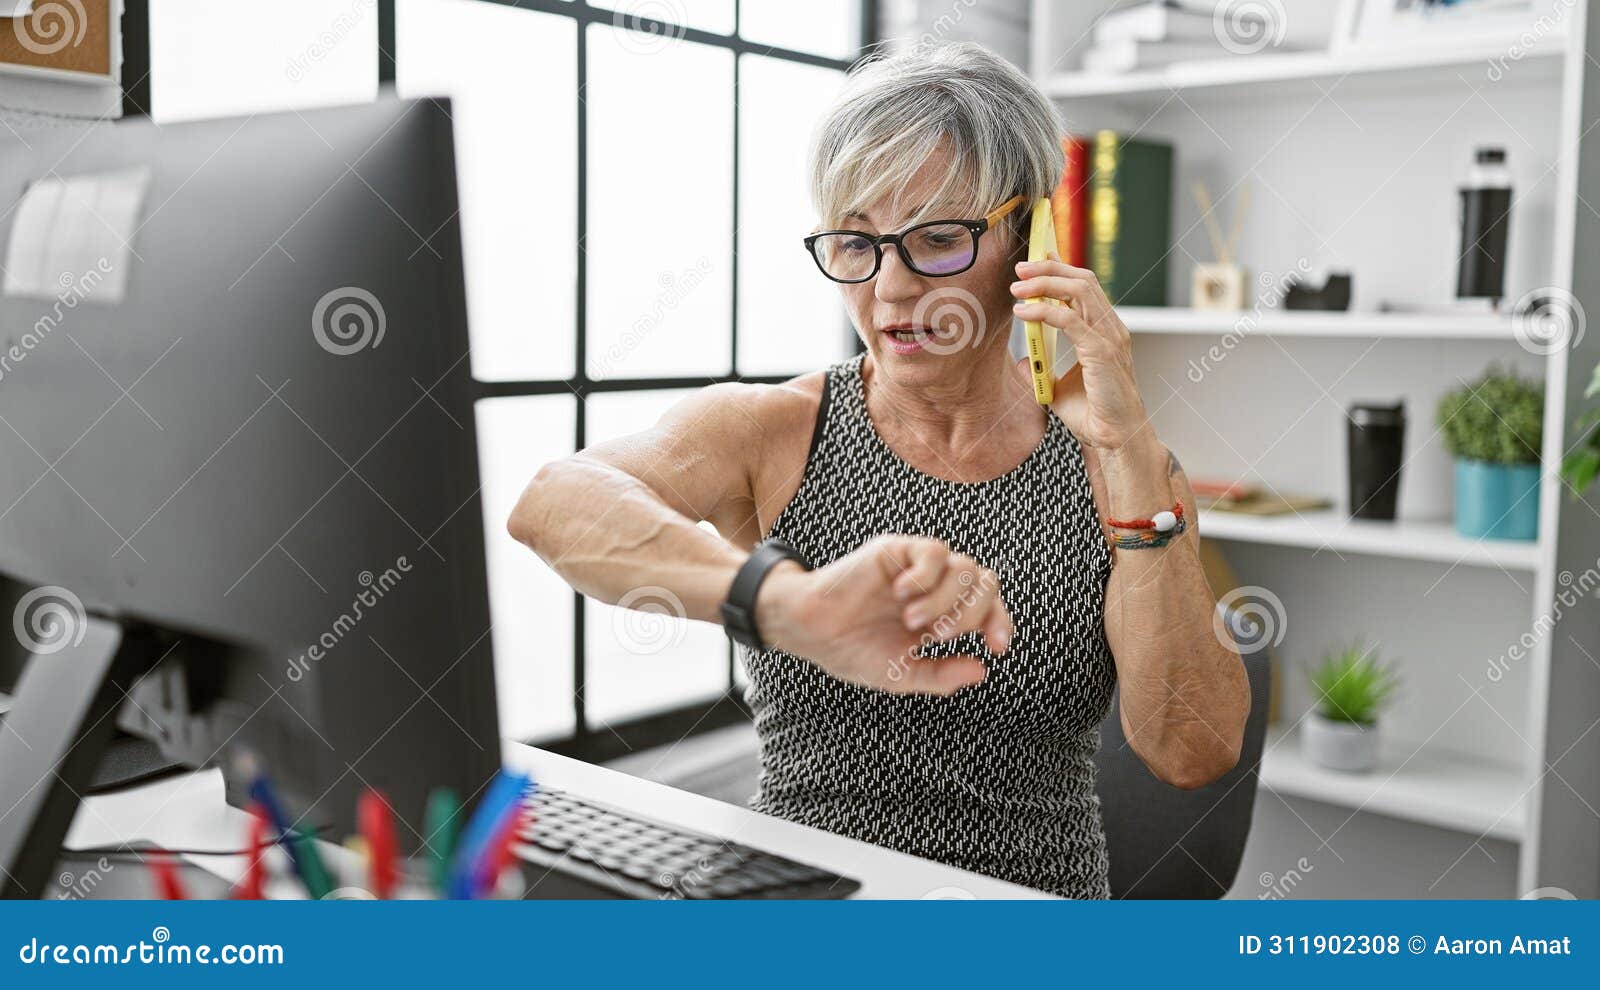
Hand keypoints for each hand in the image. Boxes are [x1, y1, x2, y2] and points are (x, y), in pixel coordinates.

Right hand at [754, 534, 1011, 695]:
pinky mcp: (897, 550)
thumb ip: (942, 675)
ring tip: (911, 620)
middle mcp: (937, 589)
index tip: (996, 648)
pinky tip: (901, 593)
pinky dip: (926, 576)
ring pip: (964, 568)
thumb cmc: (854, 651)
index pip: (990, 609)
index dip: (1001, 624)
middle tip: (937, 636)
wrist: (812, 631)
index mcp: (944, 616)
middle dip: (971, 615)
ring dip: (945, 600)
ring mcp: (919, 568)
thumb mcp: (903, 674)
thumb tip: (982, 670)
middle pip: (985, 585)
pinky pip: (934, 551)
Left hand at [1009, 254, 1150, 452]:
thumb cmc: (1093, 414)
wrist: (1114, 439)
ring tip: (1018, 286)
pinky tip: (1023, 313)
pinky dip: (1043, 312)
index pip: (1085, 286)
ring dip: (1045, 283)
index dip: (1061, 268)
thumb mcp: (1057, 386)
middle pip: (1082, 280)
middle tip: (1021, 268)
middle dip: (1049, 268)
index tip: (1037, 259)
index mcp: (1105, 330)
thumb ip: (1041, 368)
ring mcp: (1109, 337)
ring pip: (1078, 292)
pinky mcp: (1101, 352)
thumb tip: (1019, 360)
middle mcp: (1111, 328)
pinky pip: (1069, 320)